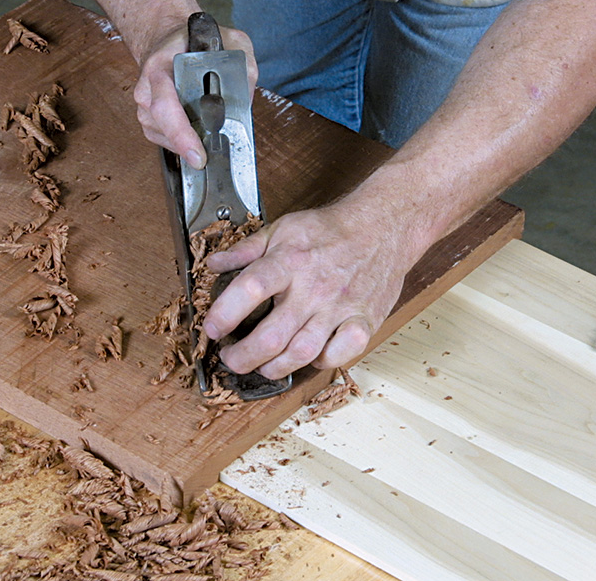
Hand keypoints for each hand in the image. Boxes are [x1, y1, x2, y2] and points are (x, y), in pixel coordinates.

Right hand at [131, 22, 257, 165]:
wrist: (170, 39)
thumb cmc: (197, 40)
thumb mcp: (231, 41)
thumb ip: (244, 66)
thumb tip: (247, 100)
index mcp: (160, 68)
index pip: (165, 105)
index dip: (180, 134)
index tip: (197, 153)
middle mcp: (147, 89)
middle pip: (159, 127)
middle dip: (183, 146)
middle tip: (204, 160)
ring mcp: (145, 105)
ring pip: (161, 137)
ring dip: (184, 142)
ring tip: (205, 137)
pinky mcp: (149, 118)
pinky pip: (162, 139)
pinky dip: (179, 143)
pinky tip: (194, 136)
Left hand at [201, 199, 418, 377]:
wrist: (383, 226)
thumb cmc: (331, 230)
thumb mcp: (283, 229)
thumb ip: (246, 249)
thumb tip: (213, 264)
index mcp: (289, 260)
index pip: (249, 289)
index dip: (224, 314)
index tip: (212, 329)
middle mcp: (314, 287)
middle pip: (271, 336)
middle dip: (242, 357)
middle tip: (231, 359)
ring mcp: (341, 307)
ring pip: (302, 353)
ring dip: (274, 368)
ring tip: (262, 366)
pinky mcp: (364, 320)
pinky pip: (341, 354)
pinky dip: (322, 363)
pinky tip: (310, 357)